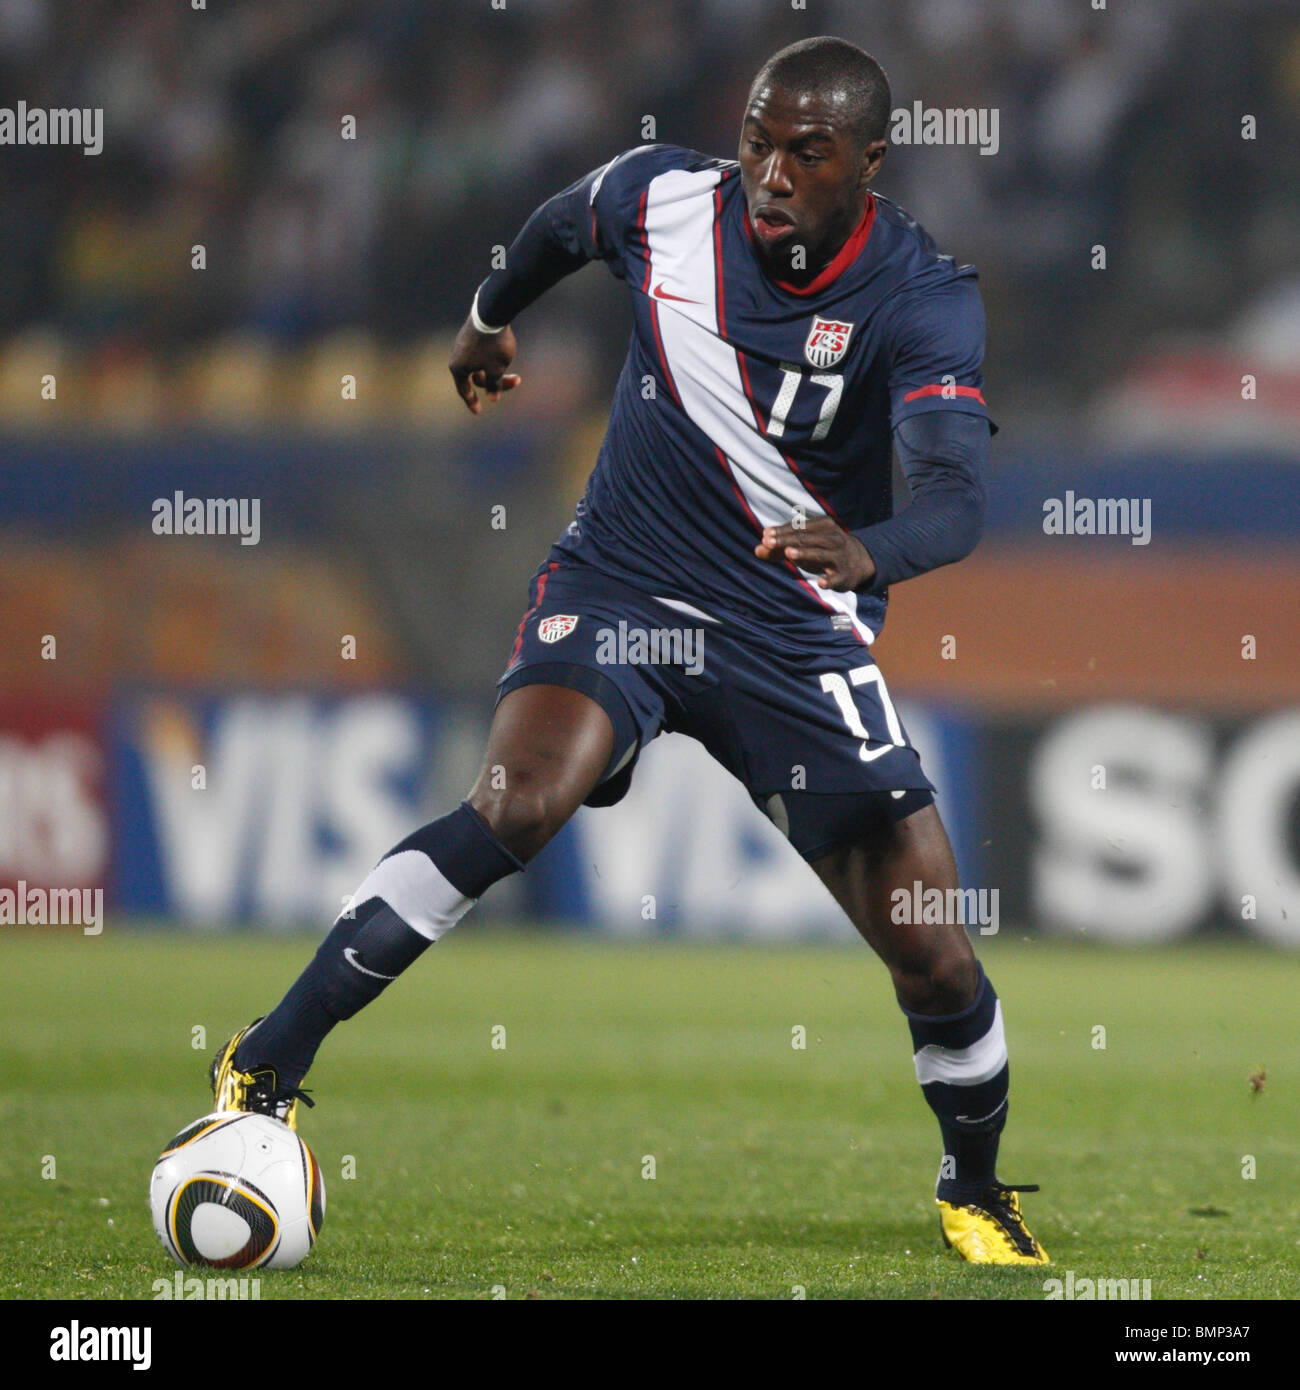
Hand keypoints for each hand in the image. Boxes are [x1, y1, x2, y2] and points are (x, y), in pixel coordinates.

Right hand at [449, 317, 520, 414]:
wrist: (491, 311)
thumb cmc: (492, 345)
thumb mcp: (496, 369)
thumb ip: (494, 385)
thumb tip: (493, 398)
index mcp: (458, 368)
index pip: (464, 390)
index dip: (472, 402)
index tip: (478, 411)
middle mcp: (457, 356)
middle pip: (478, 377)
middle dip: (498, 381)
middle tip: (518, 380)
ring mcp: (463, 344)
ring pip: (481, 364)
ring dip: (499, 369)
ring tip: (516, 361)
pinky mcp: (472, 334)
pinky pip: (481, 353)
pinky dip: (494, 359)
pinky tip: (506, 351)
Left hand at [754, 516, 876, 590]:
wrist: (859, 562)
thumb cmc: (823, 551)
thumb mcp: (805, 546)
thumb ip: (780, 549)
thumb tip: (757, 550)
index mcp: (823, 526)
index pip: (799, 528)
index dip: (781, 531)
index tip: (764, 535)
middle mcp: (833, 538)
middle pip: (806, 539)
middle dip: (786, 540)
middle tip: (767, 542)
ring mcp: (839, 557)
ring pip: (820, 554)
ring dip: (805, 553)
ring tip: (788, 554)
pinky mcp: (844, 576)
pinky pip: (836, 578)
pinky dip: (829, 580)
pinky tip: (820, 583)